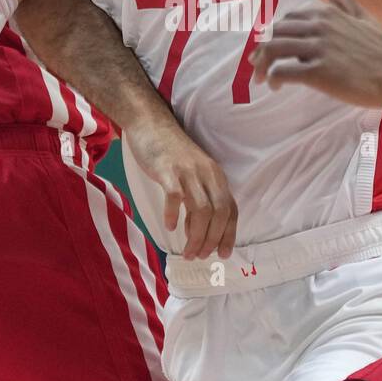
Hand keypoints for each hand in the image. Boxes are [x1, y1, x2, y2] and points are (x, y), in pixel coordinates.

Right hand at [123, 116, 237, 260]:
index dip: (229, 234)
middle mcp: (207, 173)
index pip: (231, 209)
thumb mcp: (194, 173)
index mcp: (216, 176)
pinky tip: (170, 226)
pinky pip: (175, 197)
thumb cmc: (171, 153)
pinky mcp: (168, 170)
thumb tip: (198, 231)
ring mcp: (188, 171)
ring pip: (201, 210)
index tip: (222, 254)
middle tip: (201, 256)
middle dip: (212, 239)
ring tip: (188, 252)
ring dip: (196, 236)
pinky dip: (175, 215)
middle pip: (219, 212)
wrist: (151, 124)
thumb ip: (199, 197)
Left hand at [250, 0, 381, 107]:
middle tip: (259, 69)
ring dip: (262, 66)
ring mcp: (318, 48)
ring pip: (272, 50)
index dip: (273, 36)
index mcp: (326, 14)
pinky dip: (273, 78)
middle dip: (261, 51)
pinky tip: (276, 86)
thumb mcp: (363, 18)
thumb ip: (343, 1)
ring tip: (263, 79)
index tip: (270, 52)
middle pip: (273, 34)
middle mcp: (319, 27)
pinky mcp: (319, 72)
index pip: (285, 21)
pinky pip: (282, 71)